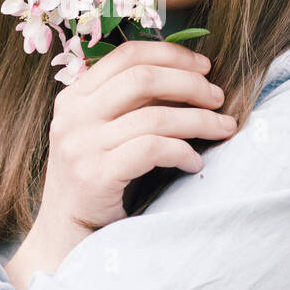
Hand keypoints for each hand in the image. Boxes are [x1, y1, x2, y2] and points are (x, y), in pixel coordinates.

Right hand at [5, 40, 236, 289]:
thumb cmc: (96, 180)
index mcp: (74, 96)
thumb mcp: (102, 132)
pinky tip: (195, 161)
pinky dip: (182, 151)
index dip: (171, 54)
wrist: (65, 236)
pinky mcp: (95, 175)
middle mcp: (73, 115)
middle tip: (218, 97)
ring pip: (154, 116)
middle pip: (143, 78)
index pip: (126, 54)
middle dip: (191, 84)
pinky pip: (152, 149)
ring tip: (224, 128)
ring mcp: (81, 145)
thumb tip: (189, 77)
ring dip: (199, 120)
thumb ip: (128, 104)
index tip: (204, 66)